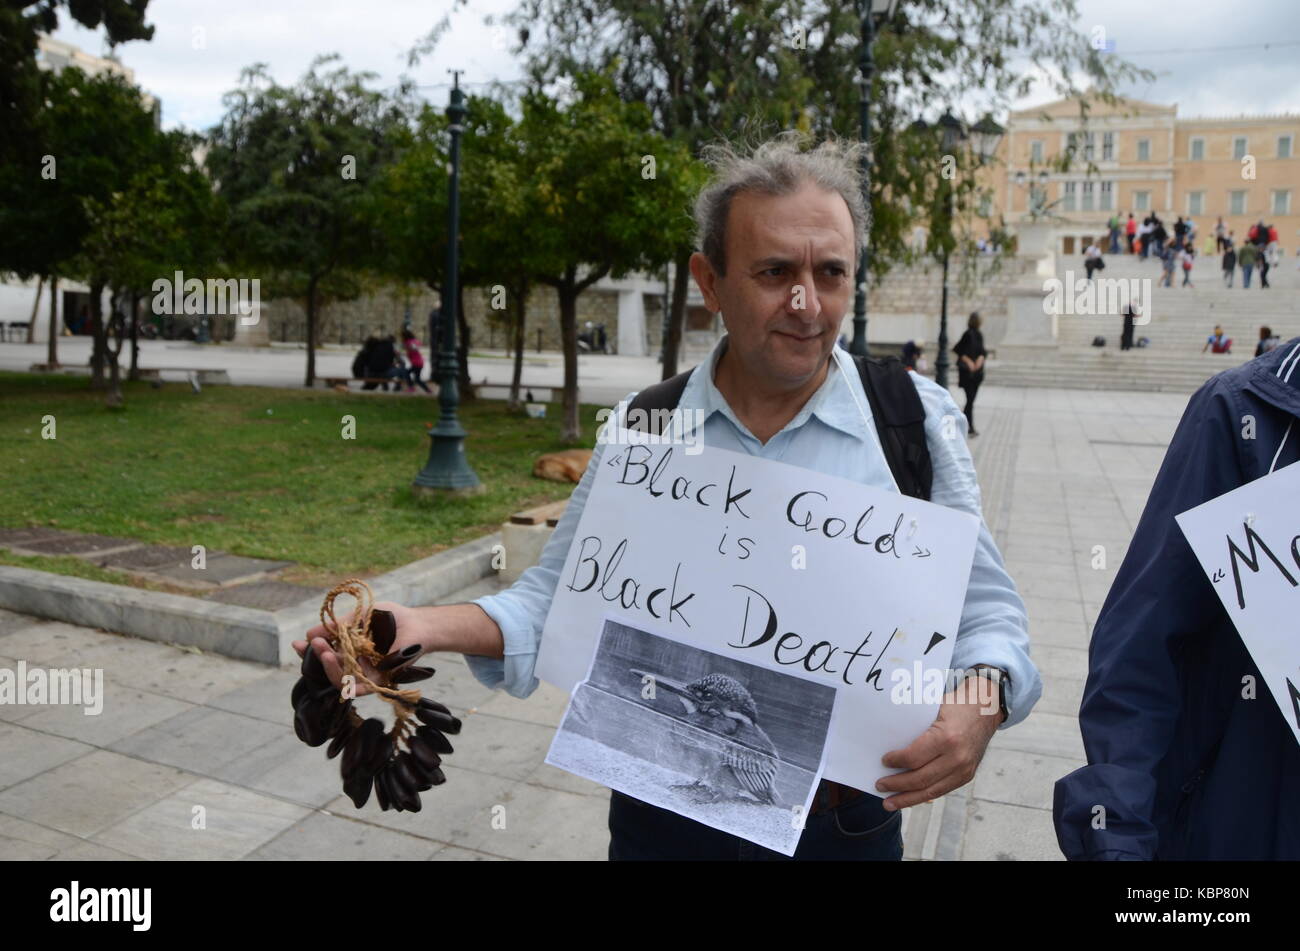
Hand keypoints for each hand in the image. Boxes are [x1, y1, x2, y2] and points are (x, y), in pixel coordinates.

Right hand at [292, 600, 425, 696]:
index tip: (299, 642)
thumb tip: (310, 634)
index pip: (325, 653)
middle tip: (313, 644)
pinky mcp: (378, 681)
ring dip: (329, 667)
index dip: (310, 650)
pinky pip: (358, 689)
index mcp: (349, 649)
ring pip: (339, 679)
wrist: (418, 624)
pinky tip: (338, 668)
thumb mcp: (360, 616)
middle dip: (317, 657)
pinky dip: (345, 682)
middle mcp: (355, 664)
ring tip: (326, 652)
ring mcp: (366, 674)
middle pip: (328, 668)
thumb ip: (339, 625)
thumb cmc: (392, 618)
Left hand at [875, 679, 1004, 810]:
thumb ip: (916, 726)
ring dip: (908, 799)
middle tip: (879, 785)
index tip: (883, 761)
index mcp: (946, 737)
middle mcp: (957, 756)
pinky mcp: (967, 775)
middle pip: (921, 778)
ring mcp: (964, 769)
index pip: (914, 757)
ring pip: (931, 790)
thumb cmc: (956, 705)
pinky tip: (909, 798)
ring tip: (890, 803)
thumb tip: (888, 740)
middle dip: (897, 785)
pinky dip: (924, 796)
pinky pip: (942, 790)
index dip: (896, 762)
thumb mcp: (934, 708)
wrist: (985, 709)